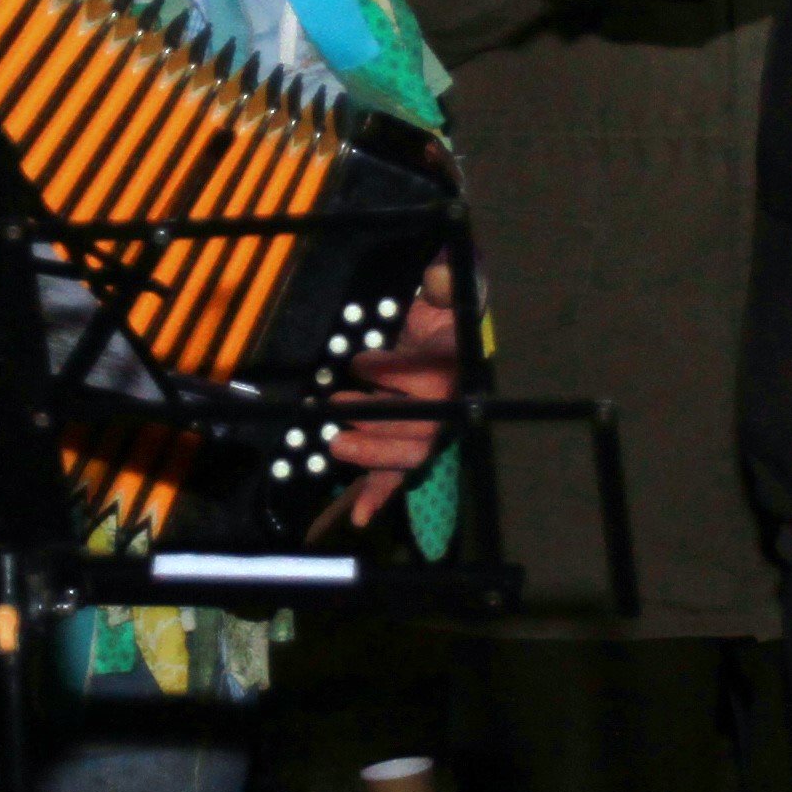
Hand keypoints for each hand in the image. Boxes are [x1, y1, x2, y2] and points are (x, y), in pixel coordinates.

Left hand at [330, 267, 462, 528]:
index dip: (395, 374)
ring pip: (408, 454)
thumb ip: (445, 281)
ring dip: (372, 454)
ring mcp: (429, 428)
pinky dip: (378, 495)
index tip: (361, 362)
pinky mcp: (410, 441)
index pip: (431, 381)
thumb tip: (439, 275)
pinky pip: (397, 474)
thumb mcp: (445, 289)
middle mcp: (449, 406)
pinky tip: (359, 517)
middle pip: (421, 429)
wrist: (444, 332)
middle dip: (378, 425)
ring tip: (334, 444)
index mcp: (457, 368)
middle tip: (338, 415)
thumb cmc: (441, 312)